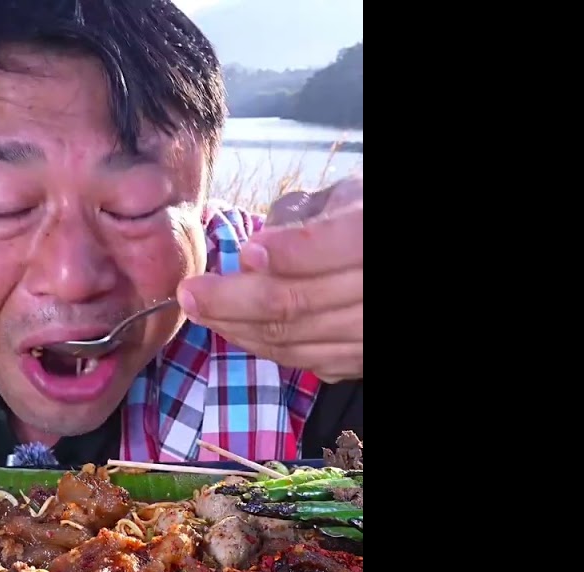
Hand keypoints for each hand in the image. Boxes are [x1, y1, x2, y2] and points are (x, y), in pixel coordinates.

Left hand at [179, 176, 362, 382]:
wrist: (394, 269)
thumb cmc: (359, 221)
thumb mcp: (345, 197)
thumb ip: (303, 216)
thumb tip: (253, 255)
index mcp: (372, 238)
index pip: (337, 247)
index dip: (291, 253)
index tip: (247, 250)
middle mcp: (375, 292)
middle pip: (299, 302)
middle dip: (233, 299)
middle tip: (189, 291)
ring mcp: (368, 335)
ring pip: (293, 338)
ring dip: (235, 326)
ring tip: (197, 309)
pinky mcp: (358, 361)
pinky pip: (300, 359)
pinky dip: (259, 343)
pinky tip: (229, 326)